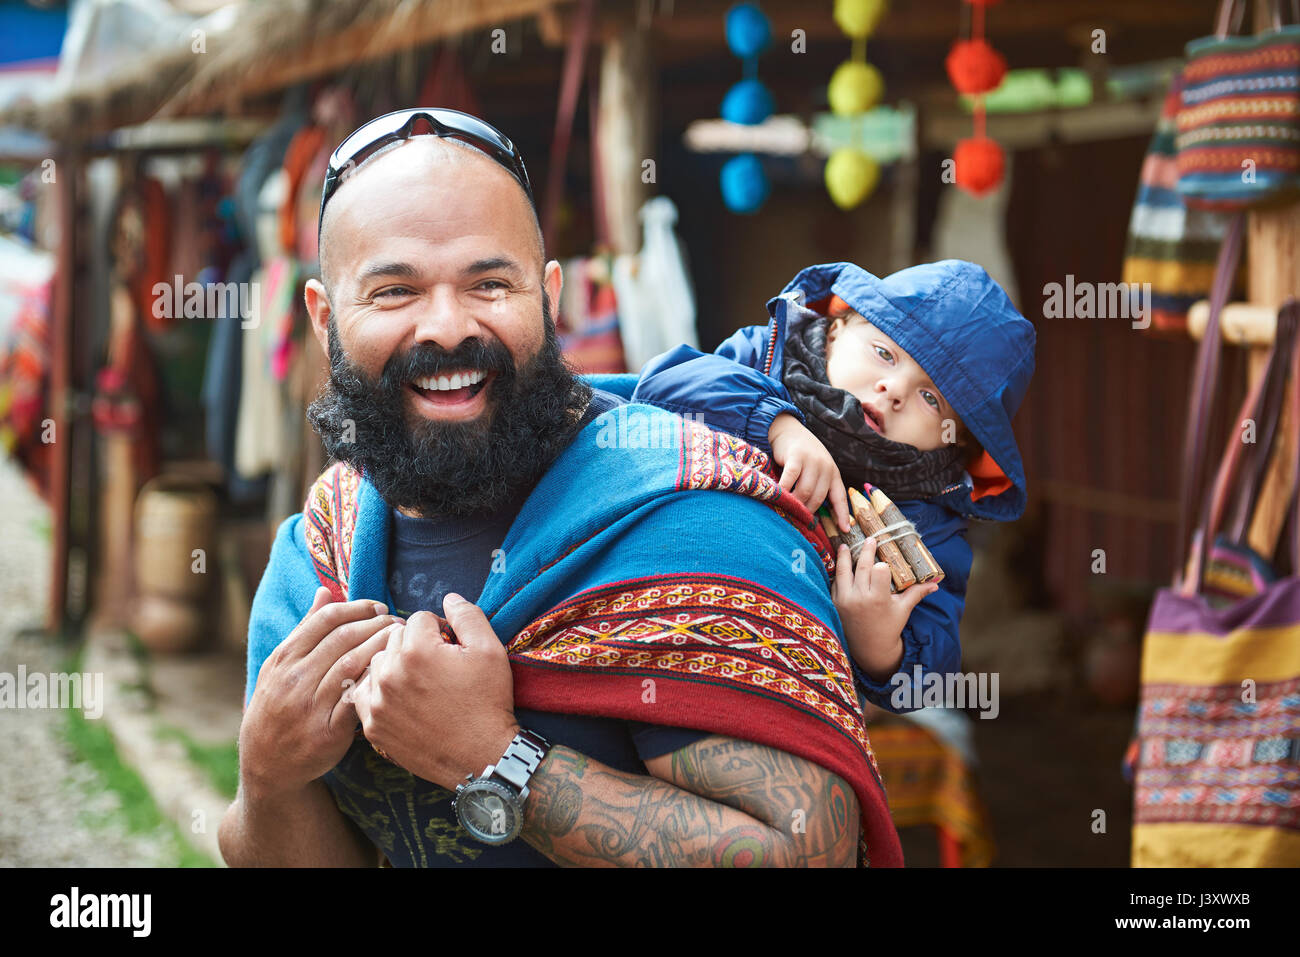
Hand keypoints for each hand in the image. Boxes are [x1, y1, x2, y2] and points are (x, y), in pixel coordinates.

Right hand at [240, 587, 399, 799]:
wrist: (268, 761)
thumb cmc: (279, 705)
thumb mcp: (280, 666)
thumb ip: (305, 628)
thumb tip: (325, 592)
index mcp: (284, 657)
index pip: (326, 620)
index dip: (358, 609)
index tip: (379, 608)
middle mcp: (294, 679)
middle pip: (343, 638)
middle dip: (376, 625)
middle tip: (399, 622)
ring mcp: (309, 705)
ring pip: (352, 664)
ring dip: (381, 648)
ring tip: (401, 641)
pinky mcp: (327, 731)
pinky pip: (357, 699)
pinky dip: (376, 681)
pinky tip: (394, 672)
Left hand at [352, 593, 518, 790]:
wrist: (481, 757)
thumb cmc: (488, 702)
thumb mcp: (490, 650)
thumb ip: (467, 615)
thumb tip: (448, 598)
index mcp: (417, 650)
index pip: (418, 619)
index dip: (439, 629)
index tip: (450, 647)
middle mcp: (390, 673)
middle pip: (393, 639)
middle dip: (414, 646)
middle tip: (436, 667)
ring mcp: (377, 701)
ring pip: (377, 665)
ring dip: (394, 667)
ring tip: (419, 683)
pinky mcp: (372, 726)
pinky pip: (364, 694)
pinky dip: (379, 693)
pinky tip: (400, 699)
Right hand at [768, 413, 850, 531]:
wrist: (789, 430)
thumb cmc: (801, 455)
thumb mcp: (815, 469)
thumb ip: (816, 486)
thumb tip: (812, 515)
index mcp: (833, 473)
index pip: (840, 497)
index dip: (843, 514)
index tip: (845, 530)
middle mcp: (826, 467)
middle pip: (818, 497)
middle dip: (807, 511)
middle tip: (797, 519)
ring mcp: (812, 461)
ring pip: (805, 491)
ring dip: (795, 503)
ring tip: (787, 510)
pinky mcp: (796, 457)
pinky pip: (790, 479)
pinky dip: (784, 490)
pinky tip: (778, 496)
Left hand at [832, 540, 938, 682]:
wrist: (870, 649)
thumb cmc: (889, 628)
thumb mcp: (903, 610)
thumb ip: (917, 593)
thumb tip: (935, 583)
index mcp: (878, 599)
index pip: (879, 571)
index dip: (882, 565)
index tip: (884, 559)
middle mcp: (859, 598)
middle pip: (862, 567)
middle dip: (866, 551)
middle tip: (869, 539)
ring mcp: (844, 601)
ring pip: (843, 572)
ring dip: (844, 557)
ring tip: (846, 545)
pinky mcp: (835, 603)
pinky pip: (835, 583)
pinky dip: (838, 573)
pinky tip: (841, 564)